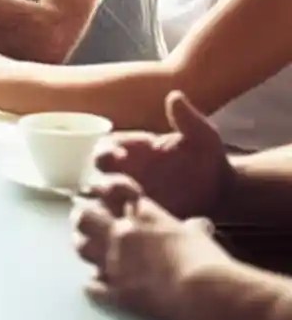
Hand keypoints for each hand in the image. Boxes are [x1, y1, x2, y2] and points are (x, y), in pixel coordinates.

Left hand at [73, 184, 232, 319]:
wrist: (205, 291)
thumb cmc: (208, 261)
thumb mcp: (199, 236)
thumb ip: (192, 228)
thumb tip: (200, 225)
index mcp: (144, 216)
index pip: (115, 195)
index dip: (112, 198)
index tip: (113, 203)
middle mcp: (122, 234)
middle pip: (85, 215)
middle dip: (84, 218)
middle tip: (88, 222)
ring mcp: (115, 262)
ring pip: (81, 246)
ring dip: (86, 249)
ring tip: (90, 249)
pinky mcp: (116, 290)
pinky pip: (91, 286)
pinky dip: (94, 286)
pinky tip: (98, 285)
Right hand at [93, 91, 232, 217]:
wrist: (223, 191)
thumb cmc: (208, 159)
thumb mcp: (203, 136)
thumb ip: (188, 119)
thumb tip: (175, 95)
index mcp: (133, 150)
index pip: (104, 147)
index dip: (106, 151)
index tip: (121, 157)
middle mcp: (125, 172)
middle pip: (95, 176)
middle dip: (105, 183)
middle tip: (130, 190)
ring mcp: (129, 197)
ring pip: (101, 201)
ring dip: (110, 205)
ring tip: (136, 209)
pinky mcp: (137, 218)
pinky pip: (117, 221)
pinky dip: (120, 222)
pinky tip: (140, 224)